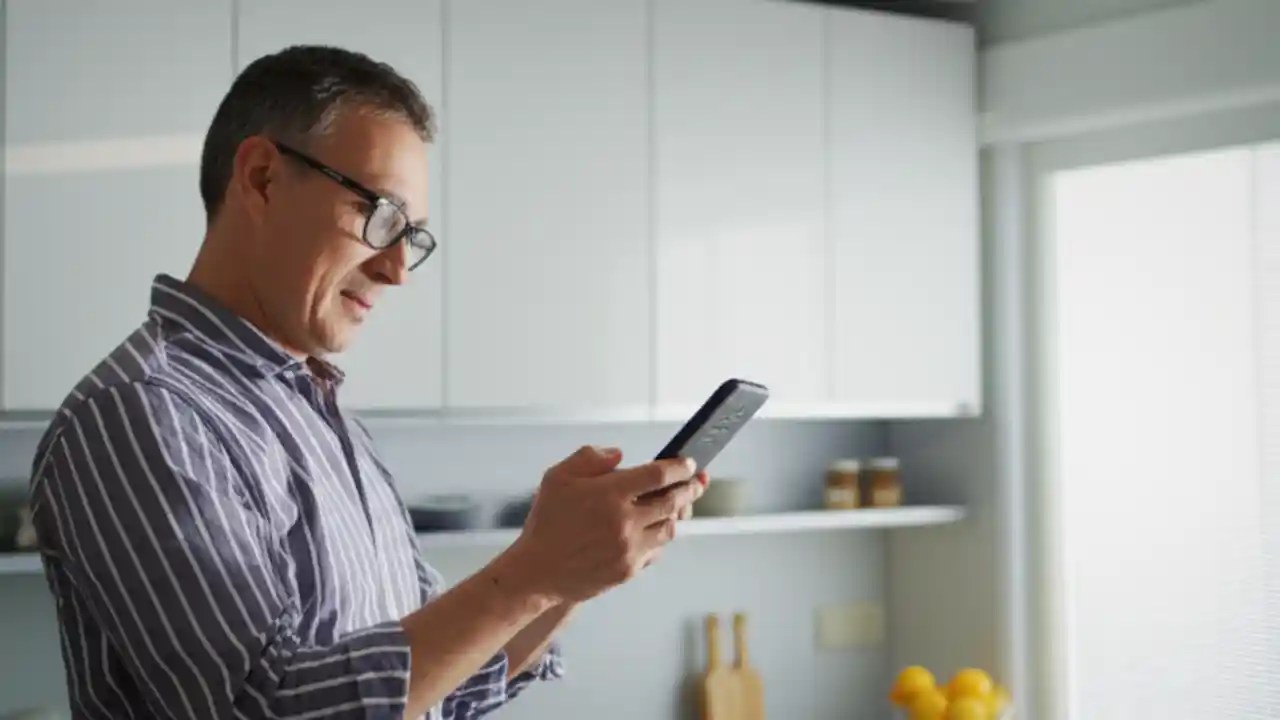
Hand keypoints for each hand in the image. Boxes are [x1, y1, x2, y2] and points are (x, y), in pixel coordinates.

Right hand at [509, 446, 704, 603]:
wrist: (536, 573)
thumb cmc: (546, 522)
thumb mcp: (558, 477)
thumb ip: (590, 457)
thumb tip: (619, 455)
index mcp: (610, 493)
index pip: (659, 474)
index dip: (679, 466)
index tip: (689, 463)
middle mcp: (625, 520)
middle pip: (673, 501)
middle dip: (691, 488)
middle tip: (699, 481)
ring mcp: (630, 548)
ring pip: (670, 528)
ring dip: (677, 514)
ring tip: (680, 505)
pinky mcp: (629, 569)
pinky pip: (657, 550)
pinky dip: (660, 538)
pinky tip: (657, 529)